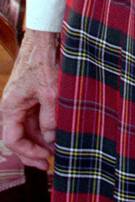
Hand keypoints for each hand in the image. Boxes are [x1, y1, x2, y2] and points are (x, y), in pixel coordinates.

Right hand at [0, 28, 59, 170]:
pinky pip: (34, 118)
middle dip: (33, 151)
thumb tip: (52, 139)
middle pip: (19, 137)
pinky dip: (43, 127)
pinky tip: (56, 134)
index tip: (45, 159)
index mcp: (10, 107)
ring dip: (40, 140)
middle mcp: (12, 106)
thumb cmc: (43, 62)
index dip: (28, 153)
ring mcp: (22, 101)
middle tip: (49, 163)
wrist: (44, 38)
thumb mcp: (51, 93)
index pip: (13, 140)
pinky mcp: (31, 96)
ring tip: (56, 150)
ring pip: (28, 128)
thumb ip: (50, 118)